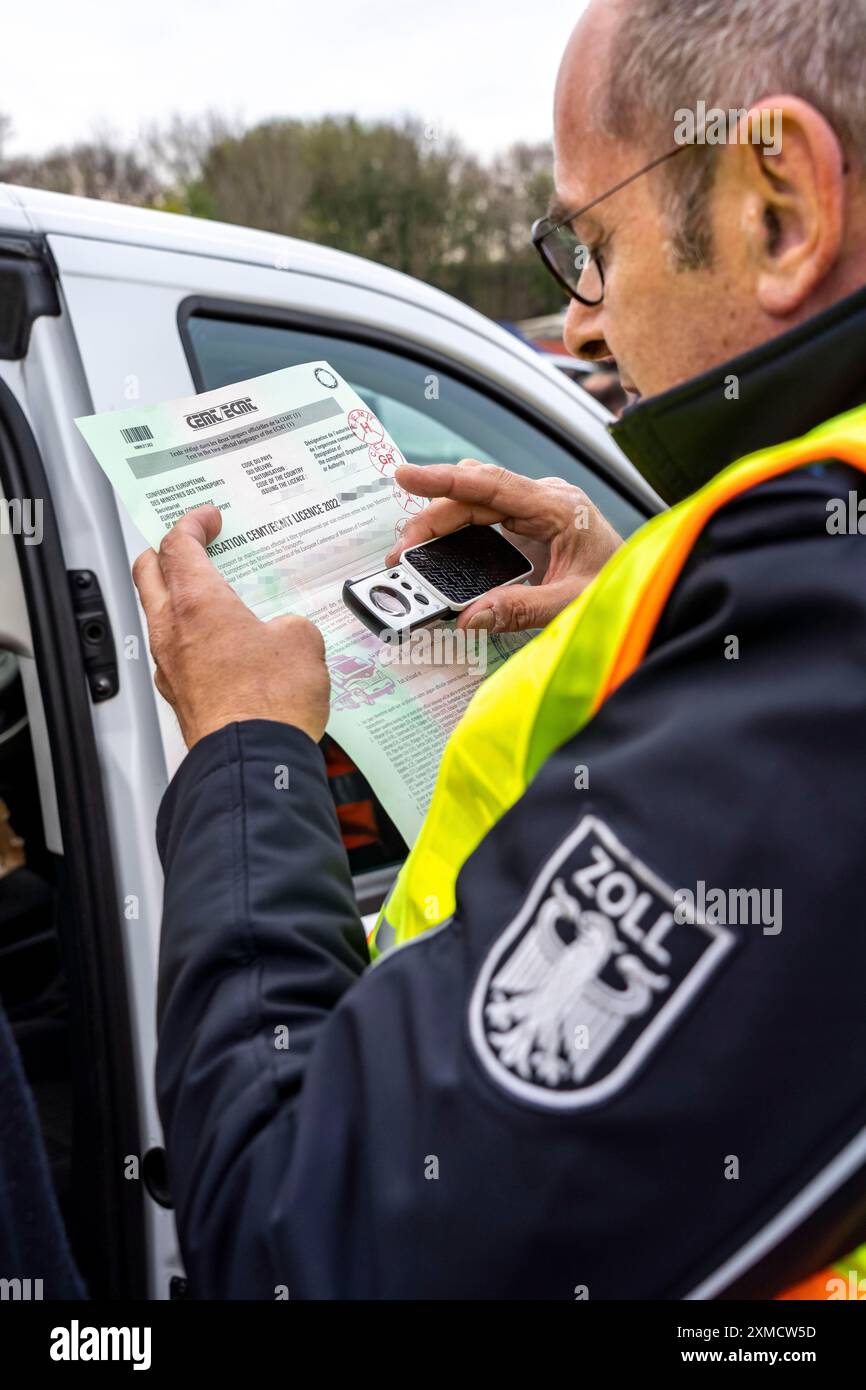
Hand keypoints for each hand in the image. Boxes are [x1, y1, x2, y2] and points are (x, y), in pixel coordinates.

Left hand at [133, 505, 329, 748]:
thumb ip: (288, 626)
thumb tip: (284, 633)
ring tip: (210, 599)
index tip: (207, 518)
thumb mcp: (302, 642)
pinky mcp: (179, 696)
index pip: (177, 545)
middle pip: (147, 574)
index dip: (191, 524)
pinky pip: (175, 654)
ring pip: (158, 616)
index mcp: (198, 602)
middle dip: (165, 553)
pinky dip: (190, 640)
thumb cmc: (271, 700)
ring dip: (177, 599)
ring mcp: (169, 665)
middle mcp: (172, 629)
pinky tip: (220, 648)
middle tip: (187, 546)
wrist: (254, 759)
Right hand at [385, 460, 621, 631]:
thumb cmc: (622, 589)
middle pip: (474, 496)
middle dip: (432, 519)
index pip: (492, 483)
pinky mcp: (531, 525)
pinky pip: (486, 519)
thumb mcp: (571, 604)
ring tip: (412, 552)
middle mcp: (545, 500)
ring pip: (476, 505)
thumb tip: (469, 616)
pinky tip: (438, 548)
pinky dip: (458, 531)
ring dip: (441, 524)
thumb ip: (519, 610)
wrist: (650, 590)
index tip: (406, 475)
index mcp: (558, 506)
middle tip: (401, 553)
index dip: (444, 479)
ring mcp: (538, 510)